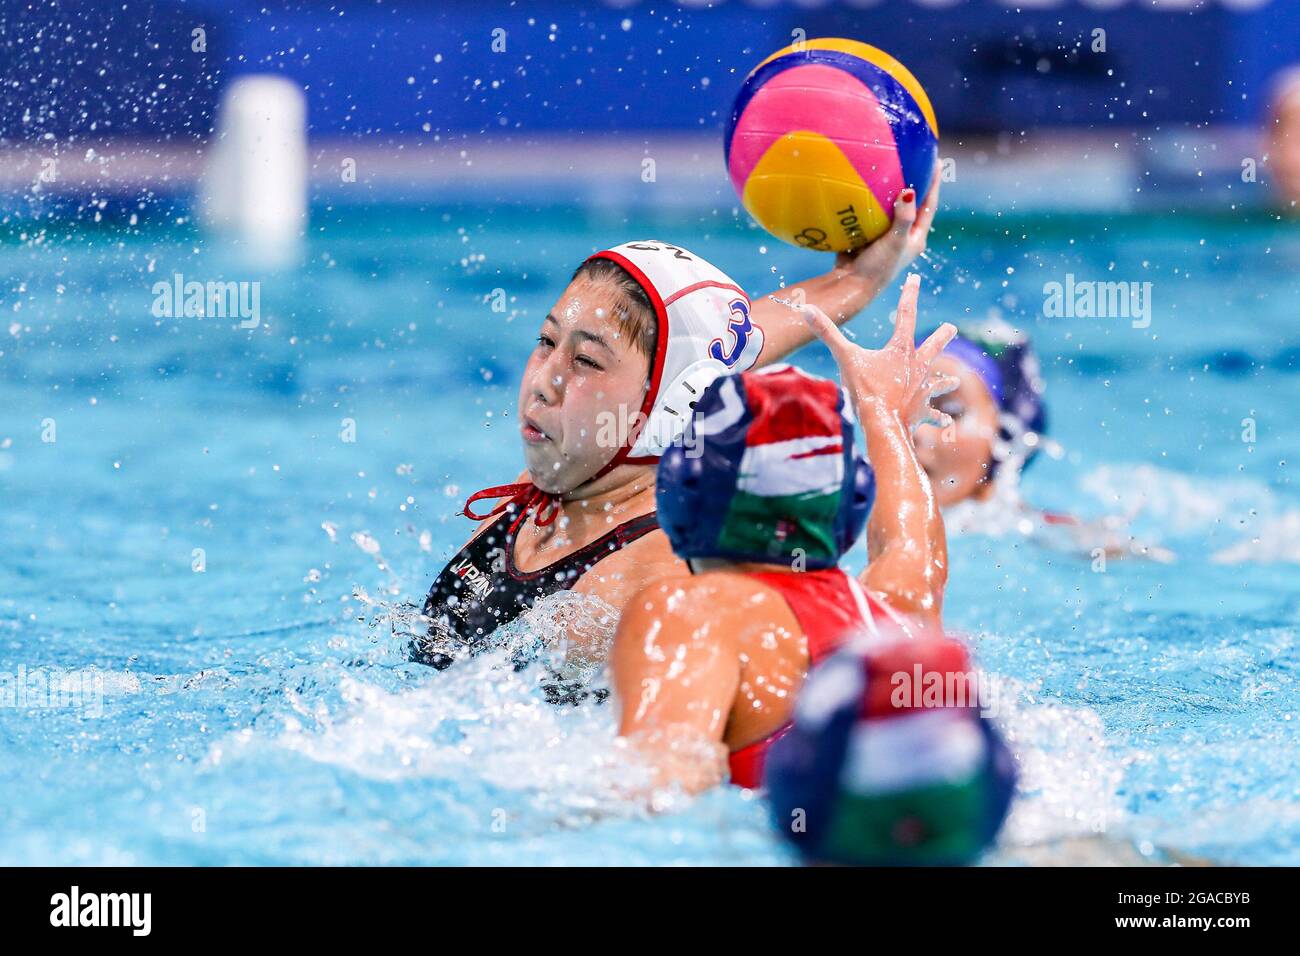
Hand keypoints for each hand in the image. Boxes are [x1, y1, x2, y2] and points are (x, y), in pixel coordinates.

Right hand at [801, 273, 957, 430]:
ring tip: (956, 381)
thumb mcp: (844, 358)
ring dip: (947, 381)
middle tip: (952, 328)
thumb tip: (805, 308)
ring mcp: (923, 389)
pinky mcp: (923, 410)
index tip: (915, 278)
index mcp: (902, 349)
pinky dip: (938, 418)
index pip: (906, 314)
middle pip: (935, 346)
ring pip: (940, 382)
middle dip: (943, 336)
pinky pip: (934, 415)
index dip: (909, 294)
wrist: (884, 424)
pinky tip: (946, 421)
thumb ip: (826, 333)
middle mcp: (918, 366)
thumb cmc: (867, 390)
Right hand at [834, 160, 940, 290]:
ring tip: (888, 167)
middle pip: (912, 203)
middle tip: (913, 158)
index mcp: (915, 237)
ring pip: (890, 208)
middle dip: (914, 182)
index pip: (929, 204)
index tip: (935, 161)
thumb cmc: (877, 267)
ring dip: (890, 190)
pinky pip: (870, 214)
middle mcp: (903, 235)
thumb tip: (909, 191)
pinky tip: (861, 186)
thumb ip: (903, 217)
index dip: (933, 183)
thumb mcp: (894, 242)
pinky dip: (868, 200)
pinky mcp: (867, 236)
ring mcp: (885, 236)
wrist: (850, 285)